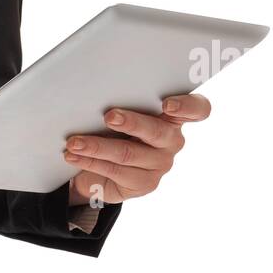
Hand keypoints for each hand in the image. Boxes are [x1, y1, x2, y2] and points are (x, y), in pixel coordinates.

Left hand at [63, 93, 210, 207]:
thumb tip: (96, 89)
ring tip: (74, 142)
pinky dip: (90, 161)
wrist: (102, 162)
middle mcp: (172, 139)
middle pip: (158, 131)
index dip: (187, 106)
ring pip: (129, 153)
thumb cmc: (114, 125)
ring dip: (97, 146)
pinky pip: (115, 171)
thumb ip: (122, 99)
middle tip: (109, 116)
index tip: (167, 104)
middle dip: (131, 122)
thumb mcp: (122, 108)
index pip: (198, 109)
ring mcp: (160, 163)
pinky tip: (74, 156)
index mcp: (174, 115)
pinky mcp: (144, 183)